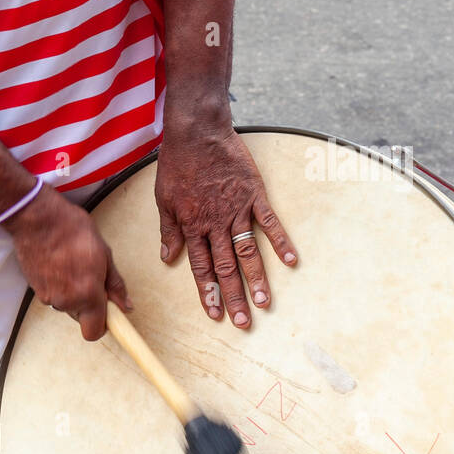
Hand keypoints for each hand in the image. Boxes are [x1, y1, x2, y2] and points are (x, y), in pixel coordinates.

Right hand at [4, 185, 130, 340]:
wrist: (37, 218)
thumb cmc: (71, 230)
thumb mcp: (104, 253)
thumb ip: (115, 285)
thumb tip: (126, 305)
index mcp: (87, 293)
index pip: (94, 332)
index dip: (103, 324)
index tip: (109, 311)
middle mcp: (66, 300)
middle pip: (81, 316)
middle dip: (89, 300)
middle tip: (92, 274)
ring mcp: (48, 296)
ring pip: (67, 303)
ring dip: (73, 290)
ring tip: (73, 263)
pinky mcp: (35, 288)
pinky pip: (53, 294)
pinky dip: (58, 284)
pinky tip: (60, 262)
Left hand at [155, 125, 296, 328]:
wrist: (197, 131)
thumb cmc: (177, 162)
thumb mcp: (163, 198)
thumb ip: (168, 230)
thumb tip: (167, 258)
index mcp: (192, 225)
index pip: (201, 267)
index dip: (208, 292)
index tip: (215, 314)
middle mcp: (215, 223)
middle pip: (226, 266)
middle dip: (233, 296)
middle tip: (242, 322)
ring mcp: (236, 209)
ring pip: (247, 251)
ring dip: (256, 278)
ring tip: (263, 302)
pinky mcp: (253, 194)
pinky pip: (269, 222)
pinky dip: (280, 241)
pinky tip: (290, 261)